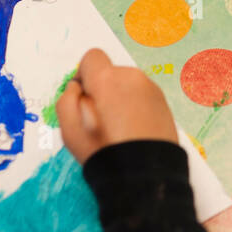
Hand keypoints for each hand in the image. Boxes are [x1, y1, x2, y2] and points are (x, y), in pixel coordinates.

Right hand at [56, 48, 177, 164]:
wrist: (145, 174)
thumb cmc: (103, 152)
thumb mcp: (70, 130)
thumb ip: (67, 99)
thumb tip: (77, 86)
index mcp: (107, 79)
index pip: (91, 57)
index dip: (84, 75)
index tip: (85, 97)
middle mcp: (132, 76)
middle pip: (111, 72)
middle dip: (103, 89)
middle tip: (101, 120)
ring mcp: (151, 88)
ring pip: (127, 84)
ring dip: (120, 98)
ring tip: (119, 128)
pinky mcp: (164, 101)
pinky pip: (143, 95)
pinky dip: (136, 106)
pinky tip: (134, 130)